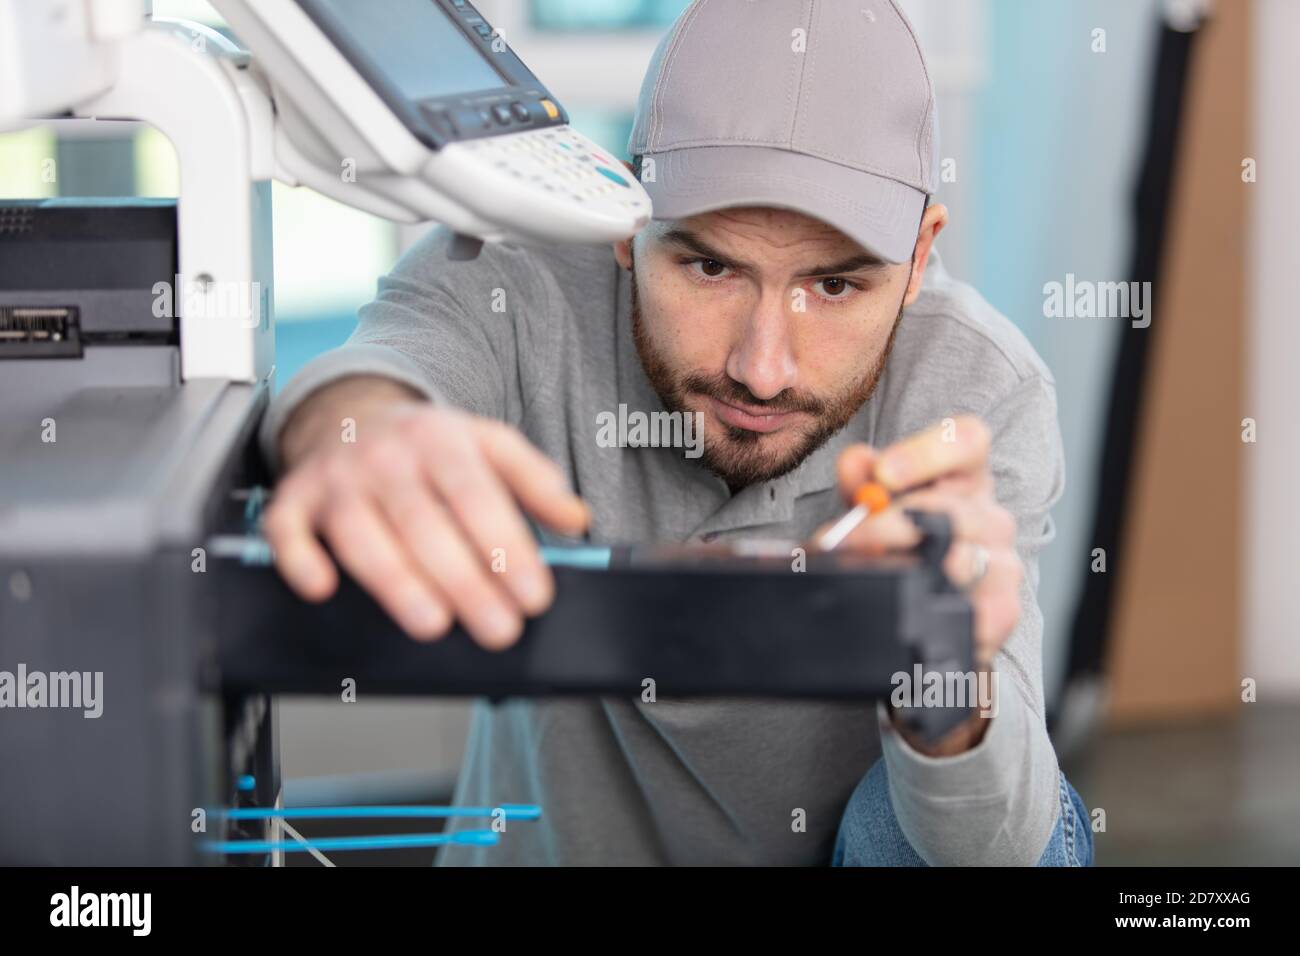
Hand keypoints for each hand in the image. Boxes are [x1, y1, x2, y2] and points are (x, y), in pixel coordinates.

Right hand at [264, 399, 588, 648]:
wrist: (351, 413)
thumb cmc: (428, 444)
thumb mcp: (489, 444)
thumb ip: (535, 481)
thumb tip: (576, 518)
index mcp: (441, 439)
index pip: (478, 496)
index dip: (507, 547)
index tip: (533, 595)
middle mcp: (386, 456)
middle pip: (425, 522)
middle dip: (464, 580)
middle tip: (497, 628)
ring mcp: (337, 478)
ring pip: (362, 532)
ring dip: (396, 581)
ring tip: (433, 624)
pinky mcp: (295, 499)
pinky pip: (286, 529)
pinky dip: (298, 559)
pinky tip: (322, 589)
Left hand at [814, 416, 1021, 752]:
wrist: (934, 611)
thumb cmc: (907, 545)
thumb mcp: (877, 509)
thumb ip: (862, 481)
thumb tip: (857, 462)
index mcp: (967, 477)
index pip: (968, 440)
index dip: (927, 452)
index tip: (883, 473)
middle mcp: (992, 516)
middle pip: (951, 508)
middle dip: (887, 523)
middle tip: (844, 537)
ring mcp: (1003, 564)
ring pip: (959, 557)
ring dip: (900, 564)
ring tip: (861, 570)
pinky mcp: (1003, 611)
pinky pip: (969, 608)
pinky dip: (926, 605)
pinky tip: (900, 602)